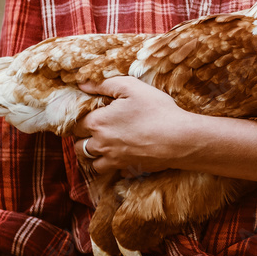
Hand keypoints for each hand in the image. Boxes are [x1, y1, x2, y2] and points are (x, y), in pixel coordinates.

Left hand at [73, 77, 198, 175]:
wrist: (179, 139)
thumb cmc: (157, 110)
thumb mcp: (132, 87)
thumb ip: (104, 84)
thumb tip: (82, 84)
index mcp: (98, 123)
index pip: (76, 124)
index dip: (82, 119)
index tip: (91, 115)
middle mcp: (101, 144)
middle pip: (79, 145)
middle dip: (83, 138)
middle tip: (96, 130)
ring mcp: (114, 159)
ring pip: (91, 162)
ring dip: (93, 155)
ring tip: (103, 145)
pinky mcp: (128, 168)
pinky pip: (112, 171)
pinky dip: (112, 165)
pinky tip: (121, 156)